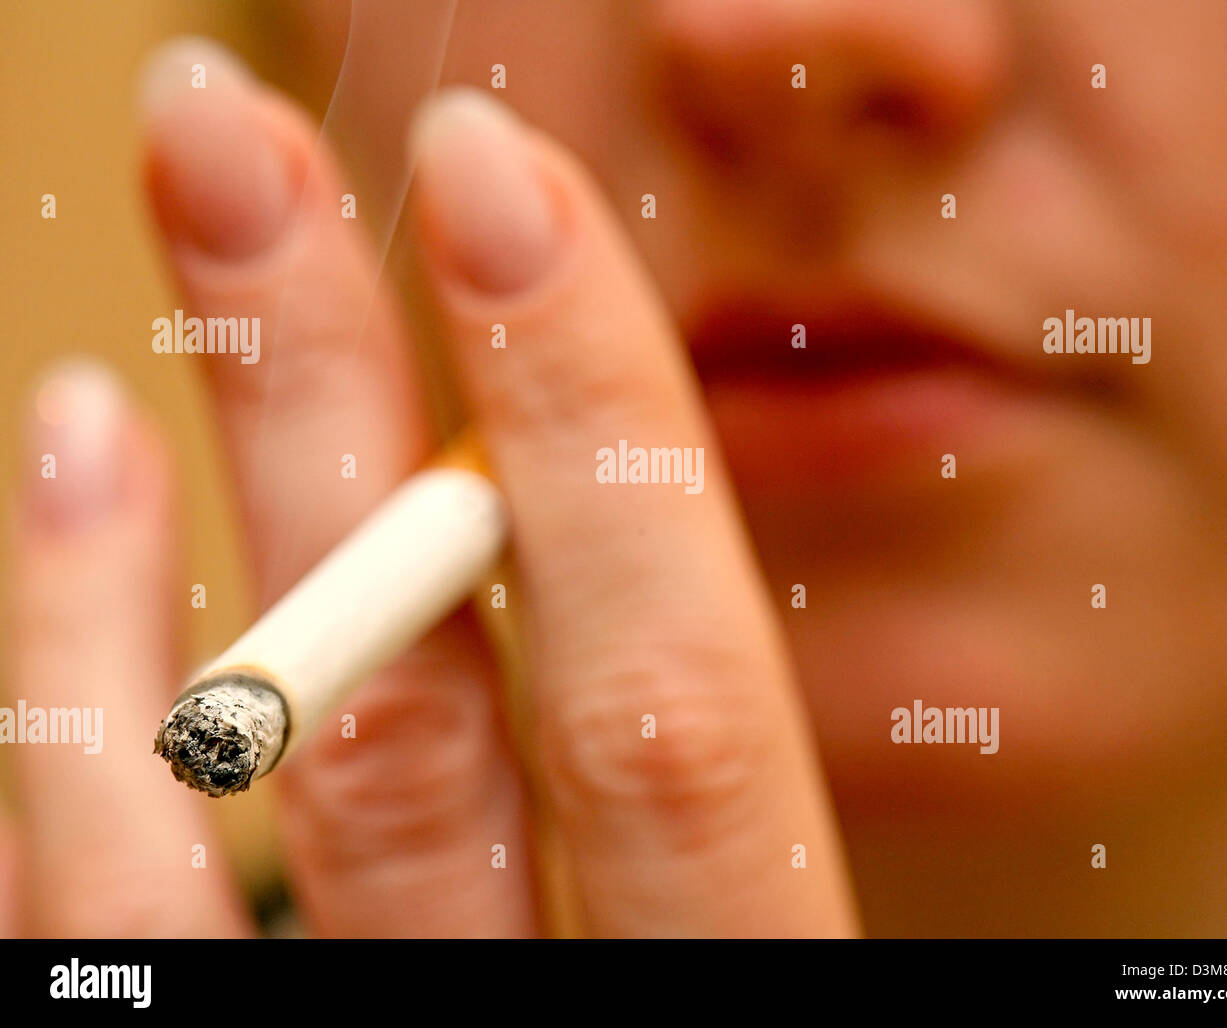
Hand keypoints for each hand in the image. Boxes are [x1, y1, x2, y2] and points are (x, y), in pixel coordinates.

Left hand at [5, 39, 857, 937]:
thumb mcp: (739, 936)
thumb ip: (686, 785)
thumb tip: (577, 510)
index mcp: (712, 983)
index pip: (675, 722)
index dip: (602, 446)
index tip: (506, 188)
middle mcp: (510, 1027)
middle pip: (425, 717)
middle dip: (337, 399)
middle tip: (247, 143)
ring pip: (252, 781)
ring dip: (201, 489)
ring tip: (174, 249)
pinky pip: (108, 901)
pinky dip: (77, 683)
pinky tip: (84, 486)